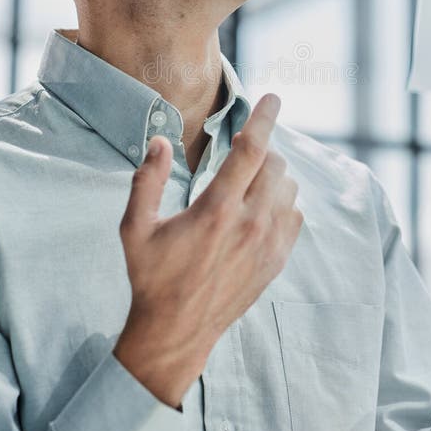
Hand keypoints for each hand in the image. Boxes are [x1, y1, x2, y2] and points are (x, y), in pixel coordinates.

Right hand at [113, 93, 302, 407]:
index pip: (251, 150)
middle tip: (241, 153)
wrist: (176, 333)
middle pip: (275, 164)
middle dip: (261, 150)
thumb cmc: (152, 277)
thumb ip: (146, 180)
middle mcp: (250, 224)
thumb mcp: (134, 228)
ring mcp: (269, 245)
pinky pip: (296, 217)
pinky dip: (284, 204)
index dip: (263, 118)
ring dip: (273, 176)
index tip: (273, 97)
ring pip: (289, 188)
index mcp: (217, 209)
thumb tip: (159, 141)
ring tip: (248, 183)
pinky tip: (261, 209)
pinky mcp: (277, 262)